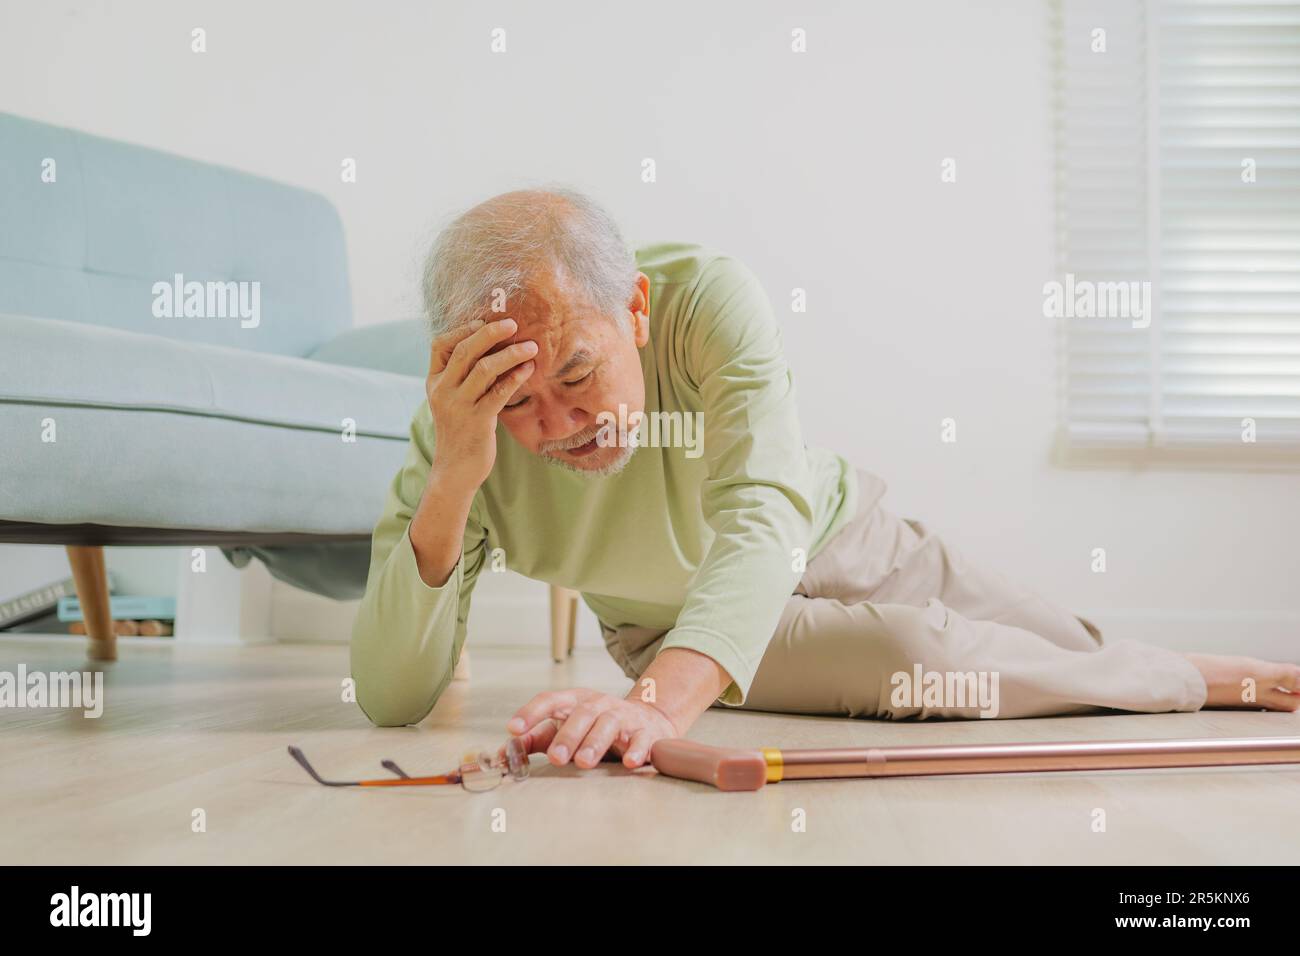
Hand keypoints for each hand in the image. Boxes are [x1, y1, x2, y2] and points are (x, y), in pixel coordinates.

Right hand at [426, 317, 536, 492]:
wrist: (455, 469)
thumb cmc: (461, 430)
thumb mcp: (454, 400)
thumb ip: (464, 376)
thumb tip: (493, 347)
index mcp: (434, 382)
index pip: (440, 345)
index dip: (462, 329)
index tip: (483, 321)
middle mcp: (442, 391)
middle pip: (465, 351)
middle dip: (490, 333)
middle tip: (513, 324)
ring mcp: (458, 406)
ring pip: (484, 369)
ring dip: (510, 354)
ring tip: (531, 347)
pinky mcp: (477, 421)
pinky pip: (499, 393)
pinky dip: (515, 378)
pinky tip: (529, 369)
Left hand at [505, 689, 678, 769]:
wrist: (646, 720)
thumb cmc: (596, 726)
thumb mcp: (564, 728)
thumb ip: (534, 740)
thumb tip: (502, 755)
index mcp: (575, 701)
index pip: (550, 700)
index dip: (531, 713)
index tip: (513, 728)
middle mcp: (598, 704)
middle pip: (581, 714)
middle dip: (567, 736)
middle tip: (555, 757)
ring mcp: (623, 716)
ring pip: (608, 724)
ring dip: (595, 743)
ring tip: (584, 762)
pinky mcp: (644, 732)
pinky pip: (640, 739)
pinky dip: (636, 750)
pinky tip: (630, 762)